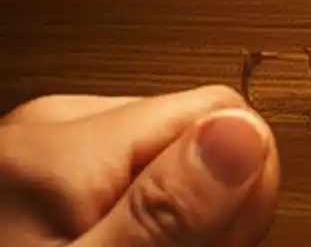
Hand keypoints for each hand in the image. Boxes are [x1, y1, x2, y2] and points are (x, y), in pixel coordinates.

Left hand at [0, 85, 279, 246]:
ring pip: (169, 161)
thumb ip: (167, 212)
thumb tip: (241, 133)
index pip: (224, 116)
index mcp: (63, 147)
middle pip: (196, 138)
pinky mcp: (39, 176)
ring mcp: (40, 151)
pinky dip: (139, 223)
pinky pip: (131, 179)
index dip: (240, 192)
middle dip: (206, 209)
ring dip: (174, 220)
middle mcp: (48, 129)